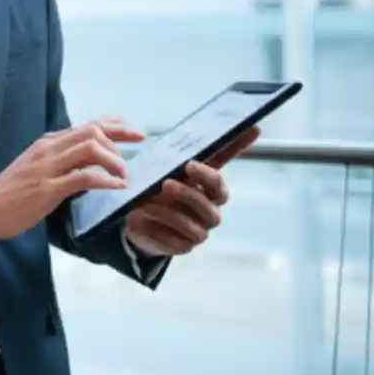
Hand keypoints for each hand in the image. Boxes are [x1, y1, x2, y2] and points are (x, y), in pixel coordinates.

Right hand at [0, 119, 143, 241]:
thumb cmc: (11, 192)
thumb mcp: (37, 168)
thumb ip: (60, 160)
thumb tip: (87, 161)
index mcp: (47, 143)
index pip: (86, 125)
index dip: (114, 125)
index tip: (133, 131)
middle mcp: (49, 149)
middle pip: (92, 131)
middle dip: (120, 137)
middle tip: (136, 151)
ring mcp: (48, 167)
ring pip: (90, 148)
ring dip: (113, 159)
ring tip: (123, 173)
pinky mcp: (48, 188)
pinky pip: (84, 177)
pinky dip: (105, 180)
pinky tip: (117, 187)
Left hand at [125, 126, 259, 256]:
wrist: (141, 220)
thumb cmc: (160, 189)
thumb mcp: (166, 170)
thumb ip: (178, 155)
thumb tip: (189, 127)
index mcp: (212, 190)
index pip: (223, 174)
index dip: (232, 156)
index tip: (206, 154)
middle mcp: (211, 211)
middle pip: (211, 202)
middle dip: (189, 192)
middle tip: (167, 182)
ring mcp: (199, 231)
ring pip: (192, 224)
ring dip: (169, 212)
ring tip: (148, 202)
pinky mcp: (182, 247)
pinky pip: (174, 241)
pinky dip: (157, 229)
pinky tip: (143, 219)